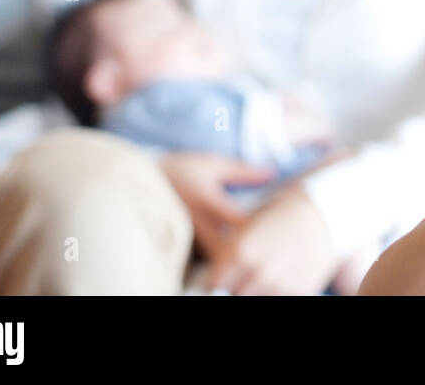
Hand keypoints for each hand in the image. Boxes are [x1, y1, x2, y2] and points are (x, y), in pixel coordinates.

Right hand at [159, 152, 274, 256]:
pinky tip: (235, 256)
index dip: (262, 230)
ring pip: (217, 258)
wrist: (145, 179)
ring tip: (255, 253)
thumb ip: (243, 172)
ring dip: (235, 257)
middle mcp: (200, 225)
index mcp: (211, 203)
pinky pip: (205, 258)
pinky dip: (220, 259)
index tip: (279, 228)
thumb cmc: (183, 169)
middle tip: (269, 249)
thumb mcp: (214, 164)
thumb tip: (273, 172)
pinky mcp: (184, 244)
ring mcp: (191, 238)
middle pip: (230, 250)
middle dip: (249, 251)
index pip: (241, 225)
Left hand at [205, 186, 336, 294]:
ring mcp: (281, 285)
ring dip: (255, 291)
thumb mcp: (249, 225)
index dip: (214, 280)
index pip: (212, 283)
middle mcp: (259, 272)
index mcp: (241, 252)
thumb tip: (211, 276)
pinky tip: (280, 279)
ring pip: (254, 299)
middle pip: (231, 295)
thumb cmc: (283, 212)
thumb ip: (227, 250)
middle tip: (241, 277)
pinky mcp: (300, 291)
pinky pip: (278, 300)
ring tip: (262, 276)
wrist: (325, 211)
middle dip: (233, 287)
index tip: (219, 278)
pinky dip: (276, 292)